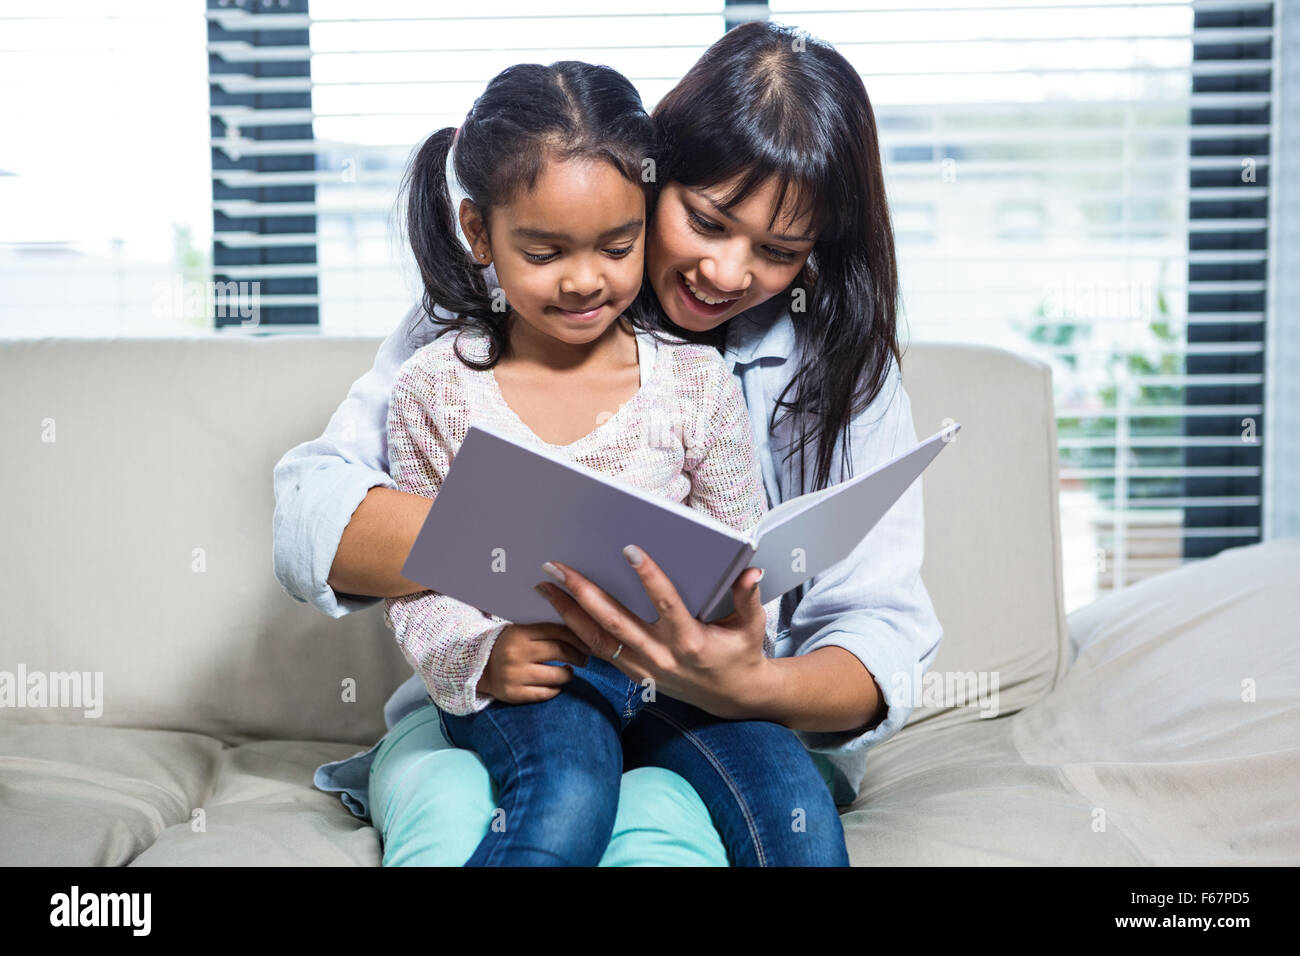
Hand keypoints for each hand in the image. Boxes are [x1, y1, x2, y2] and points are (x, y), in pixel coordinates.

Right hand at [477, 621, 589, 704]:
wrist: (478, 668)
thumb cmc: (508, 647)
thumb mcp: (521, 632)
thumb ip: (544, 631)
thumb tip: (580, 633)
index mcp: (519, 633)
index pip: (557, 631)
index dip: (576, 637)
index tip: (586, 642)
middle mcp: (516, 653)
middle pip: (561, 651)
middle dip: (578, 655)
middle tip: (584, 658)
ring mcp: (515, 675)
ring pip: (558, 676)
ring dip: (568, 674)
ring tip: (568, 671)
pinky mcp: (514, 694)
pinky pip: (547, 693)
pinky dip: (556, 688)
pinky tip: (555, 683)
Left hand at [535, 547, 773, 720]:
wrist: (732, 697)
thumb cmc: (740, 654)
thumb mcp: (751, 627)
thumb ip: (748, 598)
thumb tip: (750, 572)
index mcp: (691, 641)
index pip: (666, 604)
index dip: (649, 577)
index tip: (630, 550)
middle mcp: (662, 656)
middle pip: (616, 622)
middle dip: (584, 593)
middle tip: (558, 568)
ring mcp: (644, 668)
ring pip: (599, 640)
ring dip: (569, 613)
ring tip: (546, 586)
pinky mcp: (635, 674)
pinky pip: (600, 652)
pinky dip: (577, 632)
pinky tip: (560, 611)